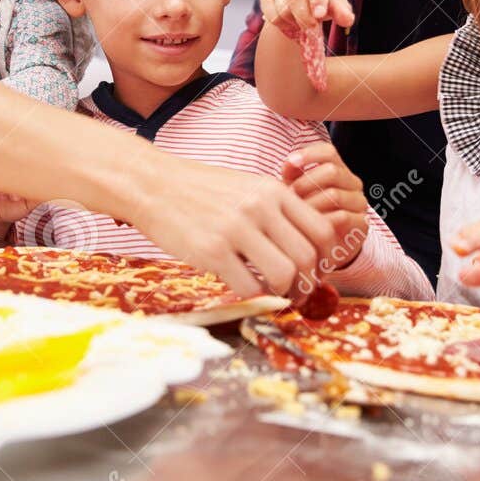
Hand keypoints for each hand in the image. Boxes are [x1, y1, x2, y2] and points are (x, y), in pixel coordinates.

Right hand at [130, 163, 331, 297]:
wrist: (153, 185)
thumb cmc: (201, 190)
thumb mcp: (247, 187)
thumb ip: (277, 211)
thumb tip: (304, 249)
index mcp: (274, 191)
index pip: (323, 231)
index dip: (326, 259)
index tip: (316, 271)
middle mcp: (260, 208)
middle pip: (307, 258)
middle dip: (308, 284)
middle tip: (298, 293)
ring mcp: (236, 230)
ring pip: (284, 275)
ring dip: (284, 293)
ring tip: (274, 294)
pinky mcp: (212, 251)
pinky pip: (249, 286)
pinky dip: (253, 295)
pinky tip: (244, 287)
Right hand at [259, 0, 355, 39]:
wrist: (301, 4)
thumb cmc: (322, 1)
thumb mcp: (336, 5)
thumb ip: (342, 11)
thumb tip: (347, 20)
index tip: (320, 15)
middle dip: (304, 17)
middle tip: (312, 30)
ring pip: (283, 9)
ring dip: (295, 23)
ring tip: (304, 24)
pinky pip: (272, 16)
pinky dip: (283, 25)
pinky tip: (292, 24)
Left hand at [281, 142, 368, 269]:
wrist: (323, 248)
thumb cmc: (306, 215)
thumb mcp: (296, 192)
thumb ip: (292, 175)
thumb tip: (289, 163)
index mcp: (338, 170)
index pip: (328, 152)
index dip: (309, 154)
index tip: (289, 164)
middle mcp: (352, 183)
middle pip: (332, 171)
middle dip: (305, 184)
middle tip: (290, 198)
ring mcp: (359, 203)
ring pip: (334, 194)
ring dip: (310, 204)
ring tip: (295, 215)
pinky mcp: (362, 224)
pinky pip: (341, 217)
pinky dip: (322, 221)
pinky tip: (309, 228)